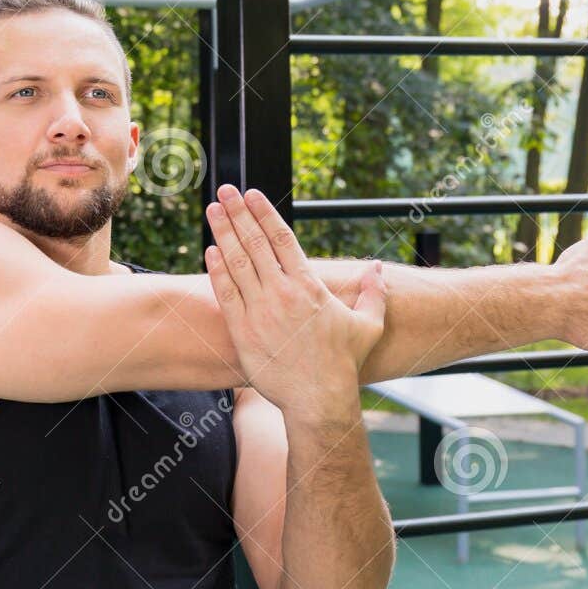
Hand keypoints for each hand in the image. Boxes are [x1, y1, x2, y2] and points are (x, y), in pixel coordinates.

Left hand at [205, 185, 385, 418]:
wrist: (318, 399)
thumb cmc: (343, 363)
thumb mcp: (369, 325)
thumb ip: (374, 293)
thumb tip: (378, 269)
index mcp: (309, 286)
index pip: (282, 238)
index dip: (265, 213)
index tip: (252, 194)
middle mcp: (282, 293)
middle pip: (255, 243)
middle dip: (238, 213)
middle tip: (225, 190)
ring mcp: (259, 310)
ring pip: (236, 262)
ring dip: (223, 233)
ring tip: (212, 209)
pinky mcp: (242, 330)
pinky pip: (226, 293)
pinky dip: (216, 270)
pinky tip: (210, 250)